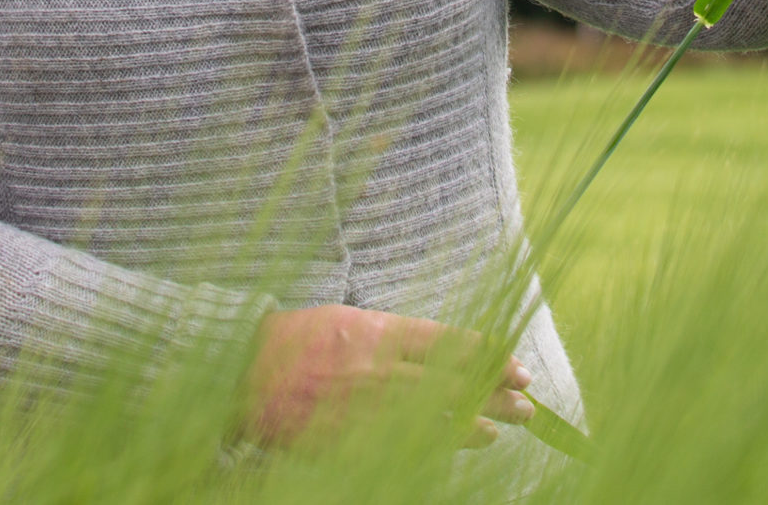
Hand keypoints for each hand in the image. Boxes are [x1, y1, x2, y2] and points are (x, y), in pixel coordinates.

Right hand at [237, 304, 535, 450]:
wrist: (241, 370)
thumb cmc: (297, 340)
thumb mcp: (348, 322)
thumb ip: (393, 337)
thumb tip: (446, 351)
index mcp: (377, 331)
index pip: (449, 344)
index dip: (488, 358)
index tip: (517, 367)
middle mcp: (375, 367)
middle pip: (449, 383)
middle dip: (492, 394)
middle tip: (527, 404)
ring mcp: (361, 405)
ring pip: (431, 417)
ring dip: (471, 423)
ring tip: (500, 428)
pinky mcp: (345, 436)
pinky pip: (398, 443)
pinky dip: (433, 445)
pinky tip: (457, 446)